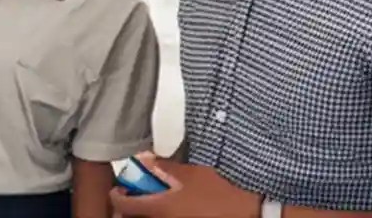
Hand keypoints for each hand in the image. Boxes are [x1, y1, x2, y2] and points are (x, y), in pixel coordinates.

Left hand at [109, 153, 260, 217]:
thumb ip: (165, 167)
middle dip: (132, 210)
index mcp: (161, 208)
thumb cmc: (222, 190)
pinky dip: (166, 216)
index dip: (118, 196)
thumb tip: (145, 160)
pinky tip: (174, 209)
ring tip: (156, 203)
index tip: (118, 190)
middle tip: (136, 198)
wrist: (253, 211)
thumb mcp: (192, 173)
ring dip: (149, 214)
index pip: (125, 206)